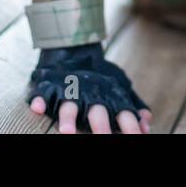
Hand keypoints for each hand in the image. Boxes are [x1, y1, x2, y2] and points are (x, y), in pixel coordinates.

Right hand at [26, 41, 152, 133]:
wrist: (74, 47)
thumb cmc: (100, 76)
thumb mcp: (120, 87)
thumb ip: (133, 105)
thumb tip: (148, 124)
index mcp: (109, 96)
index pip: (123, 113)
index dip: (131, 126)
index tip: (138, 138)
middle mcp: (90, 94)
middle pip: (97, 113)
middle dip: (101, 127)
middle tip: (104, 138)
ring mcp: (69, 90)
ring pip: (68, 106)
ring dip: (68, 119)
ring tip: (66, 132)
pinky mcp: (49, 87)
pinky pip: (42, 94)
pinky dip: (39, 101)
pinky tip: (37, 109)